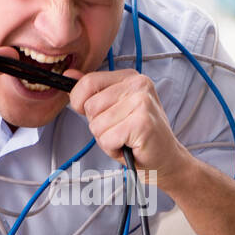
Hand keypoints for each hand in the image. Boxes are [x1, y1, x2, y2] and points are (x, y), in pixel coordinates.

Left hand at [66, 68, 191, 181]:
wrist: (165, 159)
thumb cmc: (137, 136)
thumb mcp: (112, 109)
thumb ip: (91, 91)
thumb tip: (68, 75)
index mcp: (130, 77)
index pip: (88, 81)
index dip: (81, 102)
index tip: (97, 115)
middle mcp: (138, 85)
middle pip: (90, 106)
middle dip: (98, 125)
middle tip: (120, 131)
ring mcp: (142, 103)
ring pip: (97, 125)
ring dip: (106, 139)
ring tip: (126, 139)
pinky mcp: (142, 123)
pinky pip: (106, 139)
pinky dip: (113, 149)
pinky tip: (130, 146)